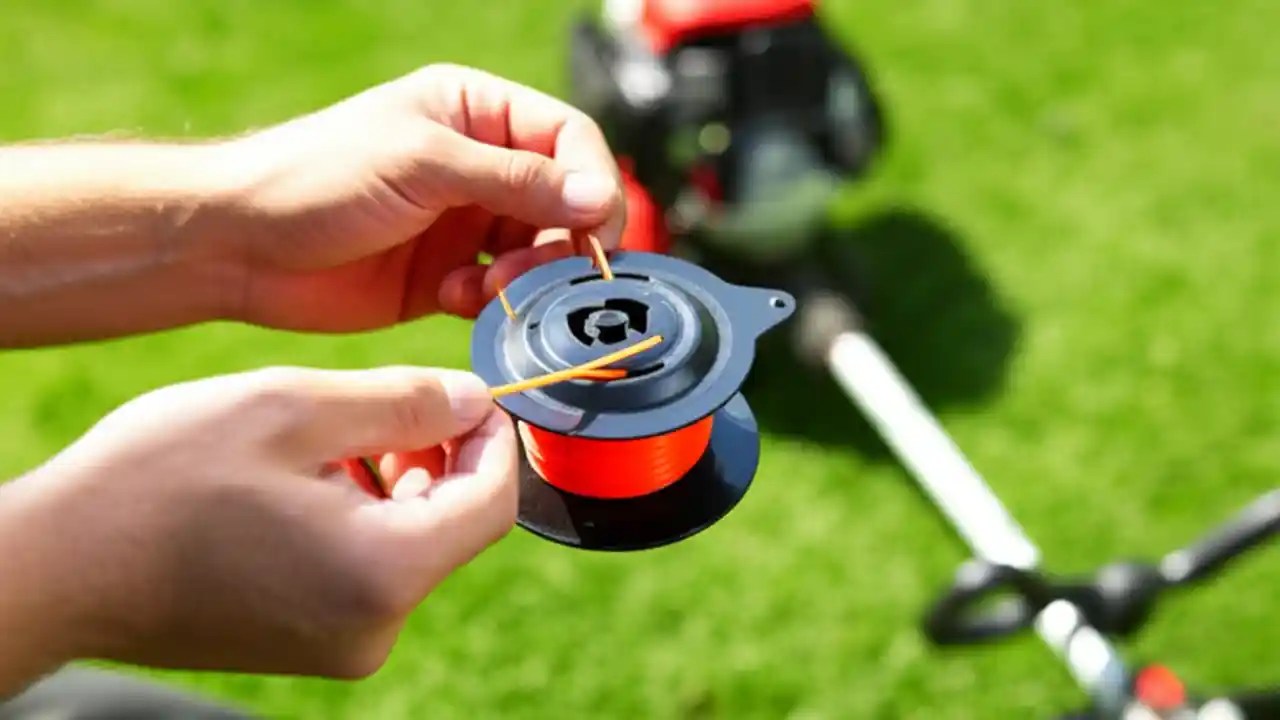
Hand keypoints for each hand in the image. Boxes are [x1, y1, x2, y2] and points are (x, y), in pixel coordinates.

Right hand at [0, 366, 515, 686]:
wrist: (57, 568)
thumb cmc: (160, 480)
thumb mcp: (290, 409)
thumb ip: (402, 401)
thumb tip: (475, 399)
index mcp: (383, 571)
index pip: (495, 501)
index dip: (495, 438)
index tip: (468, 392)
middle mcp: (375, 627)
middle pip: (456, 525)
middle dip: (440, 456)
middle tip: (391, 405)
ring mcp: (341, 645)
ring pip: (412, 544)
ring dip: (396, 482)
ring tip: (334, 439)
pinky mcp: (309, 645)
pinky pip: (370, 572)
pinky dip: (362, 518)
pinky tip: (309, 481)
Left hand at [217, 63, 625, 329]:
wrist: (240, 246)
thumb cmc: (317, 178)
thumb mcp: (422, 164)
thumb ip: (514, 179)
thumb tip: (598, 197)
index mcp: (475, 112)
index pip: (569, 139)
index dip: (591, 183)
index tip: (592, 227)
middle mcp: (480, 165)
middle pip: (565, 204)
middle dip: (560, 243)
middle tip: (533, 273)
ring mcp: (466, 224)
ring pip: (539, 255)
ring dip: (528, 279)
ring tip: (491, 291)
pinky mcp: (449, 277)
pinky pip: (503, 295)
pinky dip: (495, 306)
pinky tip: (453, 302)